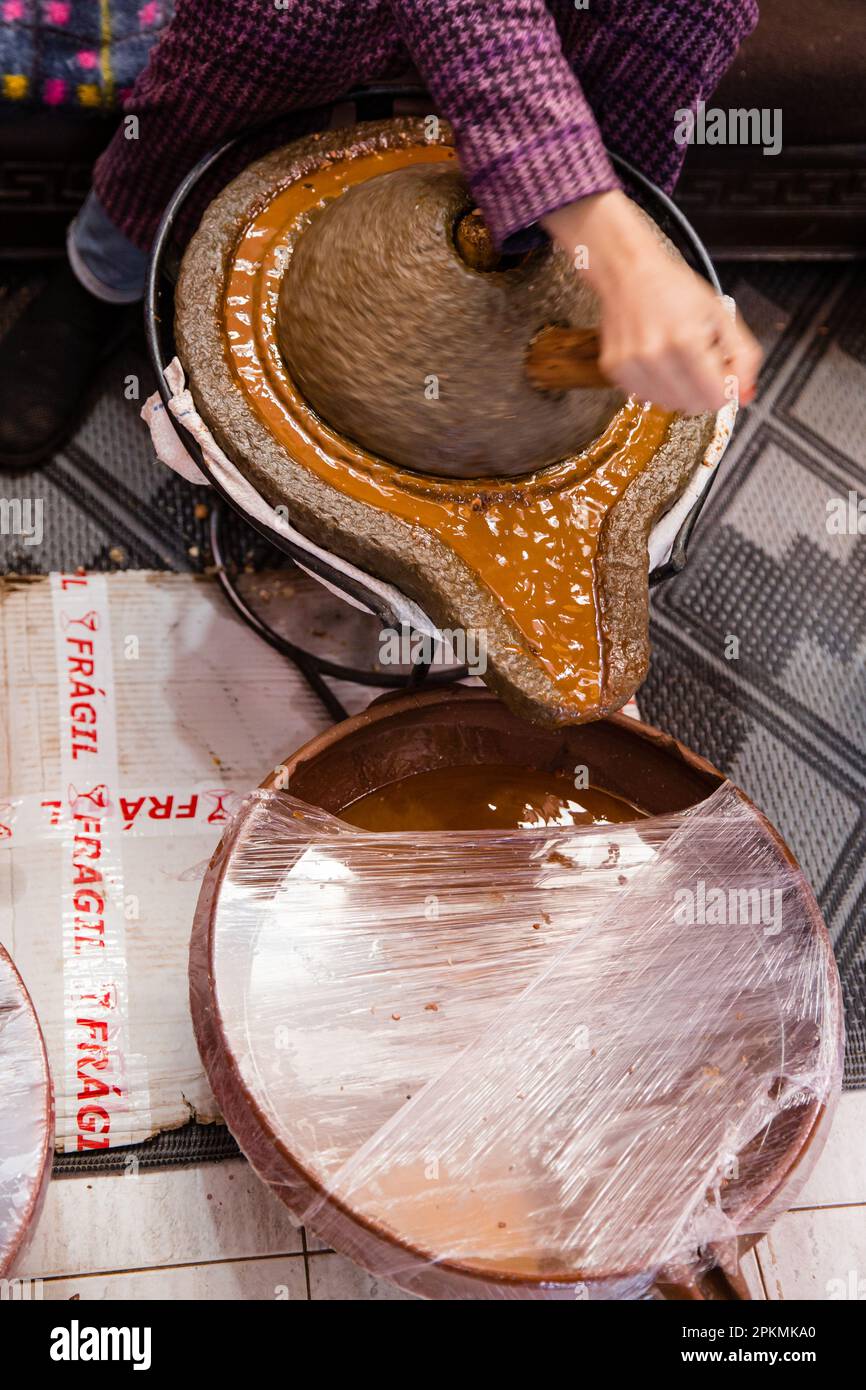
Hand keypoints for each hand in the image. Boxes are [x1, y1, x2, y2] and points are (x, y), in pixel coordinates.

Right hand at [542, 191, 761, 413]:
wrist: (628, 271)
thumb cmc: (673, 288)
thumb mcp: (720, 313)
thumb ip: (742, 355)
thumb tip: (746, 394)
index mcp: (686, 340)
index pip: (716, 397)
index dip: (726, 389)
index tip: (724, 376)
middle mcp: (655, 356)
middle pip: (694, 405)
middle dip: (704, 390)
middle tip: (701, 364)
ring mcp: (631, 365)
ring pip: (669, 404)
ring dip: (680, 389)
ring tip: (676, 358)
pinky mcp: (613, 369)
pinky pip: (646, 396)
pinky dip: (657, 385)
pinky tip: (657, 360)